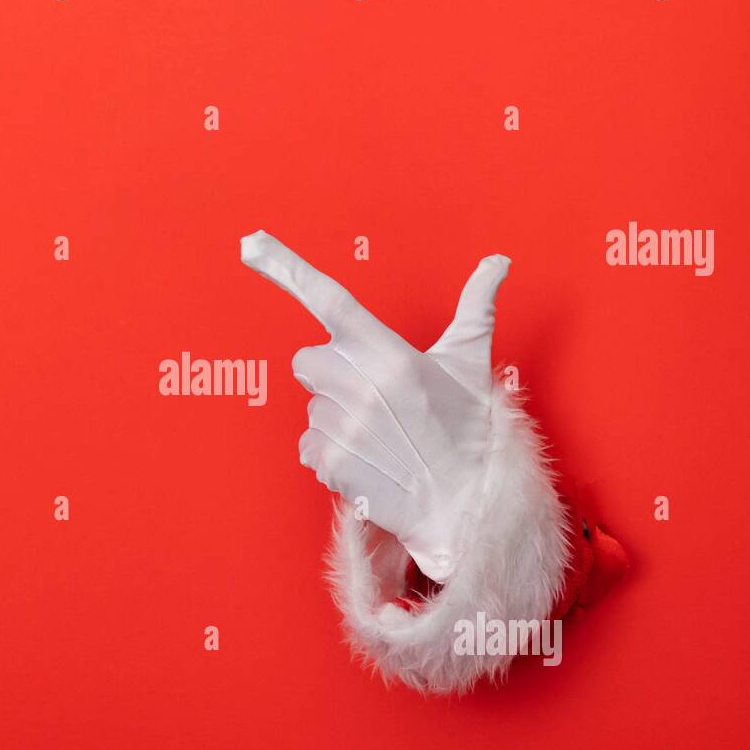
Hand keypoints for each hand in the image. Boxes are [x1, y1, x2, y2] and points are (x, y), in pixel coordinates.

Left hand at [241, 229, 509, 582]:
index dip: (289, 270)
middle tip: (371, 395)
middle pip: (307, 362)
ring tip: (378, 434)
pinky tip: (366, 459)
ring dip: (335, 418)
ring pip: (311, 408)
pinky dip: (329, 453)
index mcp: (390, 355)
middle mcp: (361, 388)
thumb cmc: (471, 430)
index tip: (252, 245)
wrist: (468, 504)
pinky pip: (308, 446)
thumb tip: (498, 260)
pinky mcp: (332, 464)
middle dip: (330, 375)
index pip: (331, 302)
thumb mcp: (471, 362)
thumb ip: (476, 305)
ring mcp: (343, 428)